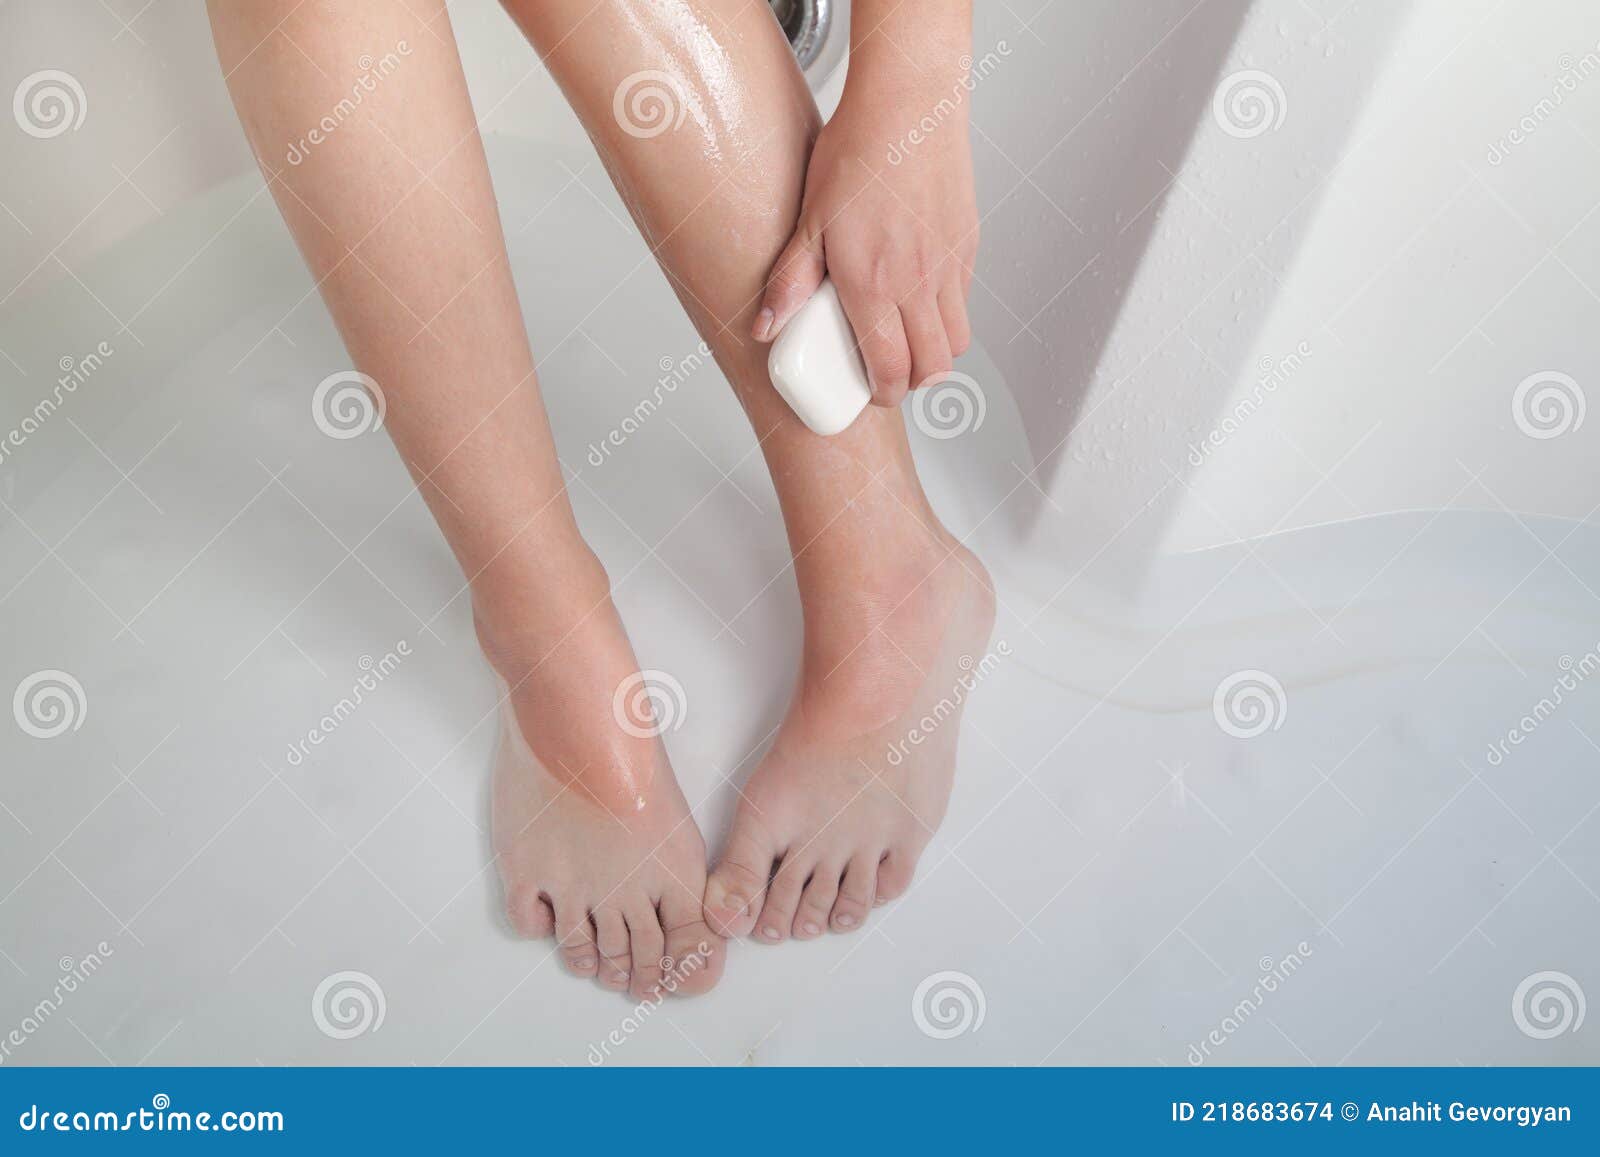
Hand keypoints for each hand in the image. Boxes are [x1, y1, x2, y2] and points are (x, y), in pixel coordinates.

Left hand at [754, 54, 977, 408]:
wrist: (908, 105)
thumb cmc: (858, 154)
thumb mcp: (809, 220)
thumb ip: (790, 281)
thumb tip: (766, 326)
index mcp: (874, 284)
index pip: (891, 369)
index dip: (883, 394)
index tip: (870, 392)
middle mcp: (918, 283)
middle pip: (932, 368)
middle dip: (911, 382)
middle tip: (888, 374)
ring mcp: (948, 266)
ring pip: (956, 341)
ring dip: (934, 352)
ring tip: (906, 338)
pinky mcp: (967, 246)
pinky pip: (964, 301)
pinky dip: (946, 313)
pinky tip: (919, 291)